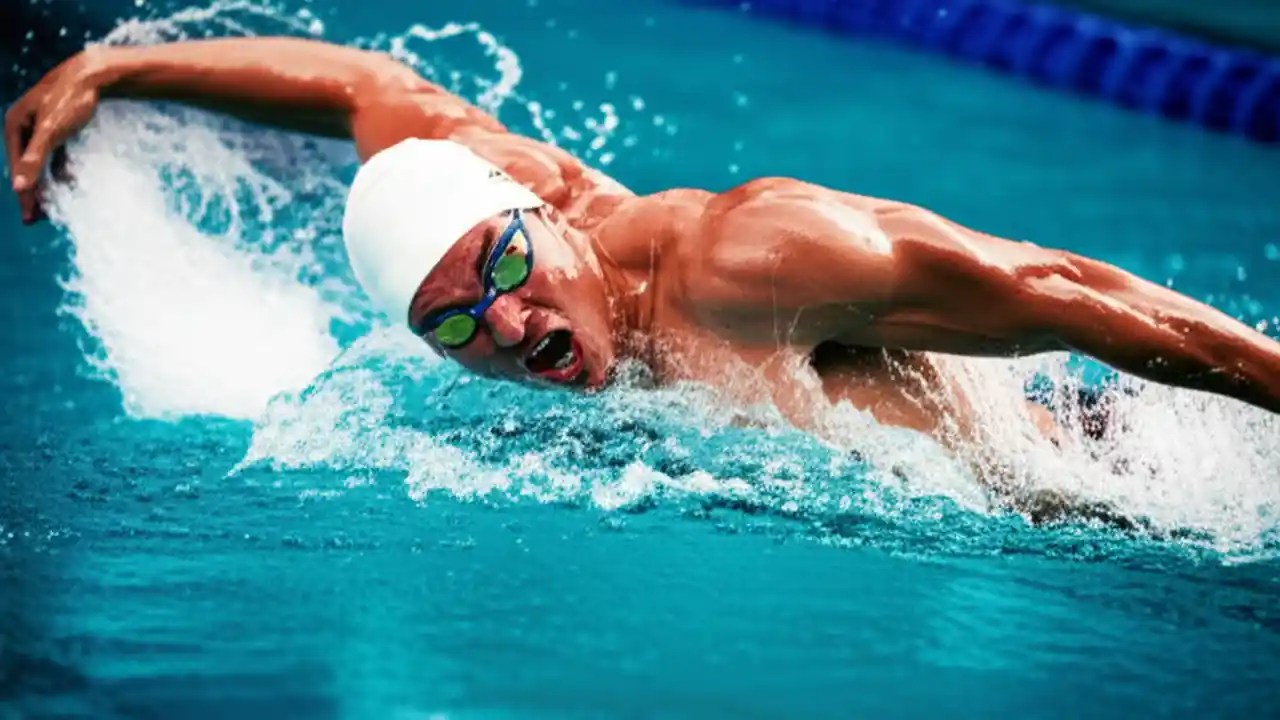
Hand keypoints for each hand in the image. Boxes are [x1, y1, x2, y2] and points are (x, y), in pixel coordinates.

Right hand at [5, 52, 103, 223]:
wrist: (94, 74)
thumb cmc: (71, 100)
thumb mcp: (51, 131)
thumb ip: (35, 160)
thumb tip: (20, 188)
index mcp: (15, 125)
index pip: (18, 168)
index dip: (24, 194)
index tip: (31, 217)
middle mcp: (23, 124)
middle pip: (26, 166)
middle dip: (32, 192)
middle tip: (37, 219)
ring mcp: (41, 124)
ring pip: (41, 161)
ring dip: (46, 184)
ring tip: (49, 206)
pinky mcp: (59, 125)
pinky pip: (56, 154)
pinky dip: (61, 169)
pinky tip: (67, 184)